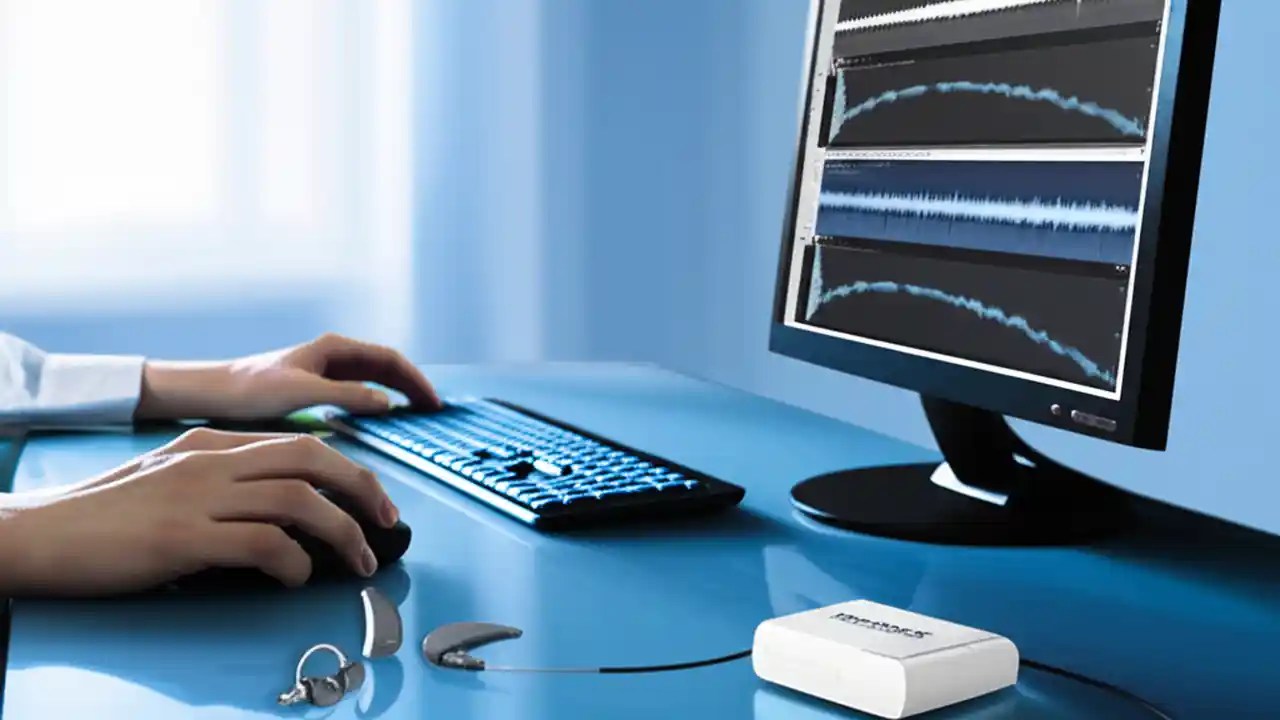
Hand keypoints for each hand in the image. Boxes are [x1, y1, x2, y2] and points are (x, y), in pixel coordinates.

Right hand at [0, 427, 398, 596]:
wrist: (39, 533)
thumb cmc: (104, 516)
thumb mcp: (170, 478)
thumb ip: (222, 482)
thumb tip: (279, 510)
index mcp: (211, 444)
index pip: (299, 442)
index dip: (348, 469)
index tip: (373, 498)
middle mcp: (211, 461)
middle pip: (313, 458)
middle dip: (364, 488)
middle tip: (387, 523)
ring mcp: (198, 497)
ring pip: (300, 499)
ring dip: (343, 533)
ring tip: (358, 562)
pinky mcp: (183, 538)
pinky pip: (263, 543)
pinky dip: (294, 562)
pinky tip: (297, 578)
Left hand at [135, 332, 440, 420]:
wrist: (211, 393)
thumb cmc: (249, 389)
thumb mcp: (301, 392)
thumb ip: (346, 395)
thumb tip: (387, 403)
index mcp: (333, 348)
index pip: (390, 359)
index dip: (416, 380)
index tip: (433, 402)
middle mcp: (332, 354)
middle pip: (386, 367)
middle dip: (412, 385)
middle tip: (434, 410)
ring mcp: (324, 369)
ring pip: (374, 378)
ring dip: (398, 393)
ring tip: (416, 414)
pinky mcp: (314, 387)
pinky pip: (358, 390)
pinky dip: (377, 401)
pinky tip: (381, 418)